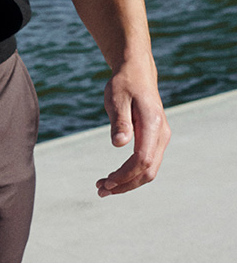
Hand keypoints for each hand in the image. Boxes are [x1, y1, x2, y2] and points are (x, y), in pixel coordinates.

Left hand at [95, 60, 169, 196]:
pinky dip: (132, 173)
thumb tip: (119, 144)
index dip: (125, 174)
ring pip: (149, 170)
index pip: (142, 159)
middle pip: (148, 171)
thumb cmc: (124, 84)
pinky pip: (147, 162)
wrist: (137, 73)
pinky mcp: (155, 139)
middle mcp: (162, 135)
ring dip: (128, 182)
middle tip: (100, 190)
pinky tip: (115, 176)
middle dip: (125, 184)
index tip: (106, 181)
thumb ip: (120, 121)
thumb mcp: (116, 98)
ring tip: (104, 187)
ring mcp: (161, 138)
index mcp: (153, 125)